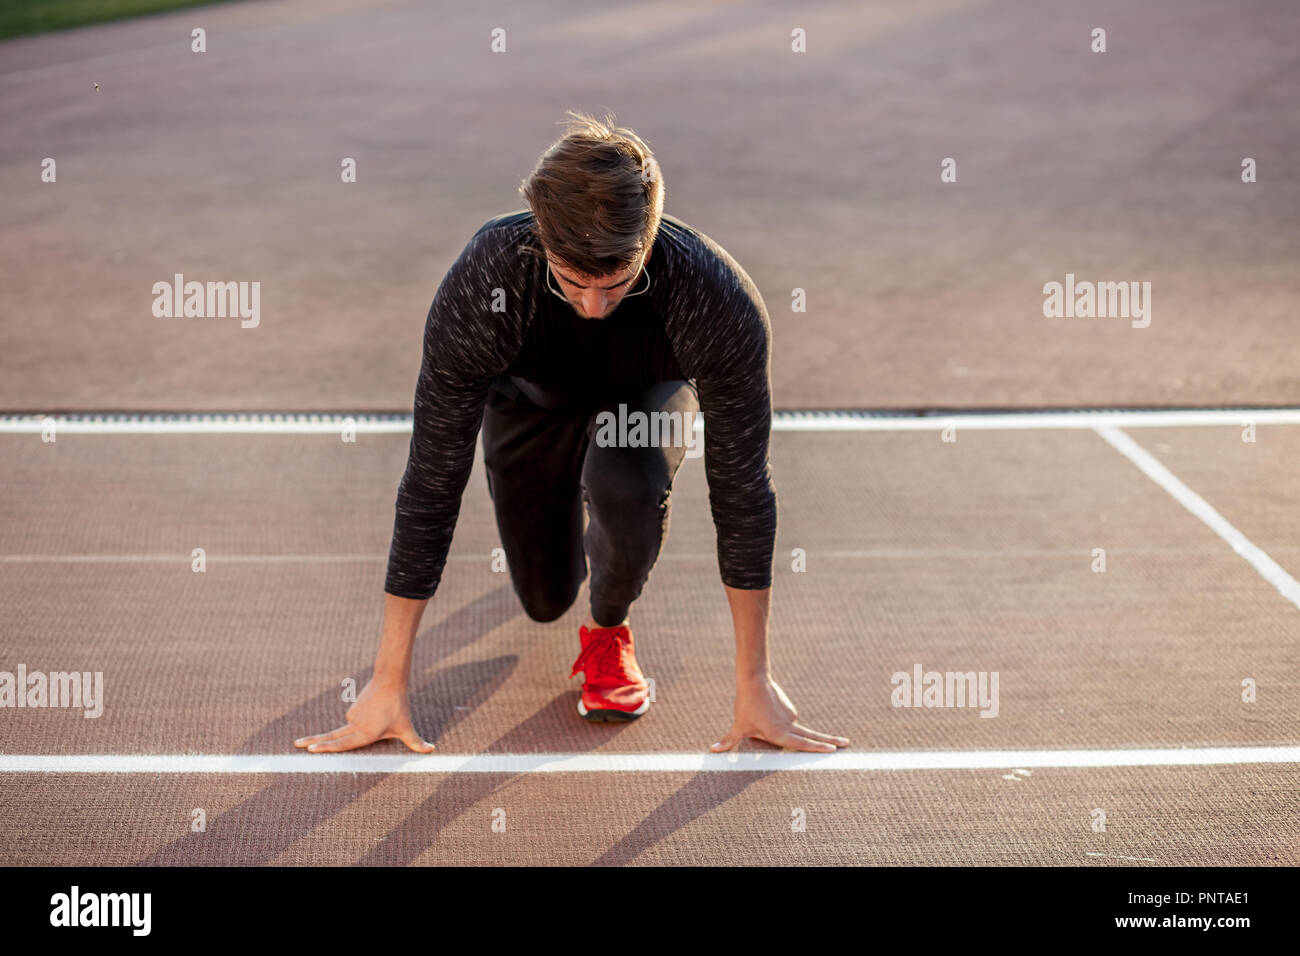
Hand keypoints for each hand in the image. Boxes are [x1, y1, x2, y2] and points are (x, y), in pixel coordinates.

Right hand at [294, 677, 434, 753]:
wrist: (390, 681)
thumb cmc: (398, 707)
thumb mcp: (407, 728)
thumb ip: (417, 742)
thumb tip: (432, 750)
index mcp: (365, 733)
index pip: (342, 743)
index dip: (326, 747)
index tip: (310, 749)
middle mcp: (355, 726)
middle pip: (332, 737)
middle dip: (313, 742)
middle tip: (296, 745)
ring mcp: (352, 717)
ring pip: (354, 728)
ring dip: (364, 726)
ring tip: (382, 715)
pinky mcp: (353, 710)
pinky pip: (357, 720)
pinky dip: (364, 720)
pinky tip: (377, 710)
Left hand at [710, 677, 848, 752]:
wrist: (753, 680)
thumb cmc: (746, 706)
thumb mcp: (738, 726)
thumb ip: (728, 741)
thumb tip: (712, 750)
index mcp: (779, 734)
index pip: (803, 744)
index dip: (818, 748)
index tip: (834, 749)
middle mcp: (789, 726)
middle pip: (813, 736)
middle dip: (829, 741)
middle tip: (847, 744)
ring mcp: (791, 716)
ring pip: (791, 729)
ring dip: (783, 731)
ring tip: (761, 719)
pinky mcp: (789, 709)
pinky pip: (786, 720)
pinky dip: (780, 722)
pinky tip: (764, 712)